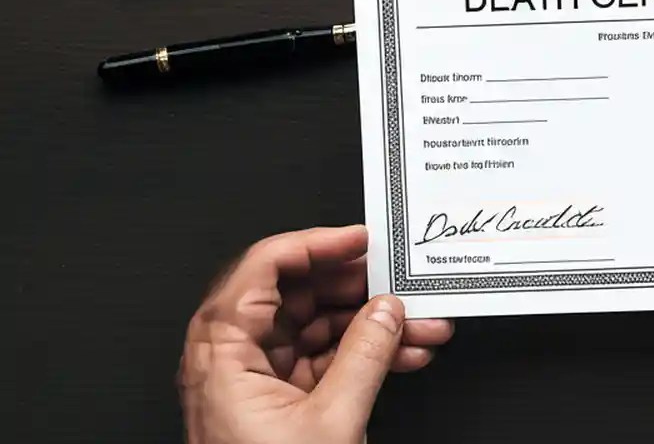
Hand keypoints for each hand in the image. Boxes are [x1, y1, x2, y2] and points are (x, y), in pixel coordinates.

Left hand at [179, 225, 452, 443]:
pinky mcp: (281, 404)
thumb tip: (387, 311)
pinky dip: (367, 354)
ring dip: (374, 325)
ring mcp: (257, 381)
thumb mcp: (331, 422)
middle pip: (297, 295)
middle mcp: (232, 359)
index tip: (362, 239)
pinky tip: (407, 353)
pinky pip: (326, 359)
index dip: (316, 244)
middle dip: (359, 290)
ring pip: (319, 328)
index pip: (264, 268)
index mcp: (223, 353)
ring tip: (423, 325)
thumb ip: (365, 355)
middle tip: (403, 283)